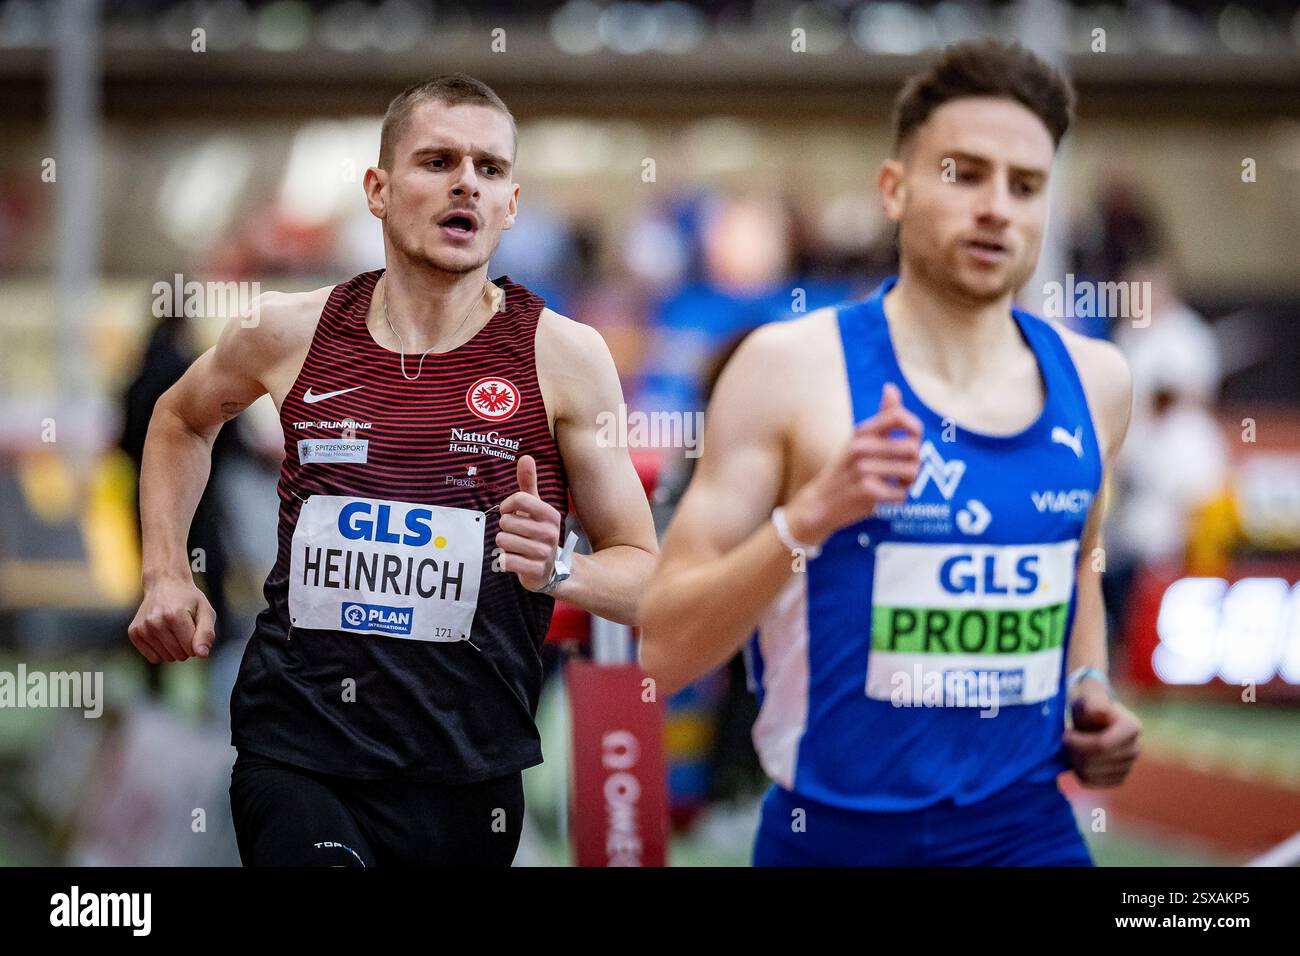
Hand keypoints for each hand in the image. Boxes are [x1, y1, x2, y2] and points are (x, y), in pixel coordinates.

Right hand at [127, 576, 215, 661]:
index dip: (197, 642)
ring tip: (173, 629)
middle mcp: (156, 622)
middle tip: (185, 628)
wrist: (164, 583)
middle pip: (179, 655)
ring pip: (166, 658)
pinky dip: (161, 651)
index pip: (192, 649)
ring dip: (174, 649)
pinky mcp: (134, 632)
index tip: (196, 629)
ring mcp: (142, 628)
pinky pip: (153, 658)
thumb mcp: (205, 611)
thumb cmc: (189, 600)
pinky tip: (162, 634)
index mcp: (175, 616)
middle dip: (187, 646)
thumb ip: (206, 633)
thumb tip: (202, 655)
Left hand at [496, 454, 562, 591]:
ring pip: (503, 540)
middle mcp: (550, 532)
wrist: (552, 569)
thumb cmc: (537, 532)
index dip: (507, 505)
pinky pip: (506, 560)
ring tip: (517, 548)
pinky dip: (505, 561)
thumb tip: (526, 456)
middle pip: (507, 521)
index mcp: (550, 514)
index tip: (509, 512)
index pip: (519, 499)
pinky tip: (516, 561)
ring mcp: (543, 553)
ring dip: (504, 545)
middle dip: (505, 529)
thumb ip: (529, 482)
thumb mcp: (535, 507)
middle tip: (517, 534)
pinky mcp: (535, 571)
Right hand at [785, 382, 922, 545]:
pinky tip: (885, 496)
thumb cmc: (845, 469)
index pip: (897, 416)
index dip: (915, 427)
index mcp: (861, 431)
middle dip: (915, 462)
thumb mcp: (858, 439)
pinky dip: (898, 498)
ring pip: (912, 471)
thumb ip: (881, 416)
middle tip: (903, 469)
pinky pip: (902, 494)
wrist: (820, 503)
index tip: (913, 439)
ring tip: (896, 483)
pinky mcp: (868, 491)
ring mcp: (864, 469)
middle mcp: (862, 447)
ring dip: (909, 482)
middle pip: (913, 448)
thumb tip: (891, 387)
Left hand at [1064, 681, 1141, 787]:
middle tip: (1068, 738)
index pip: (1103, 745)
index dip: (1079, 742)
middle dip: (1075, 749)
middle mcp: (1135, 749)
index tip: (1066, 733)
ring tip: (1074, 746)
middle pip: (1095, 760)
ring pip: (1090, 773)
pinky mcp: (1117, 778)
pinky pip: (1090, 782)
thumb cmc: (1088, 704)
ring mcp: (1128, 766)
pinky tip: (1079, 757)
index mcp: (1132, 728)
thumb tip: (1099, 711)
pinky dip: (1078, 771)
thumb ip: (1093, 701)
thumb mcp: (1088, 697)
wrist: (1090, 718)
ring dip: (1075, 760)